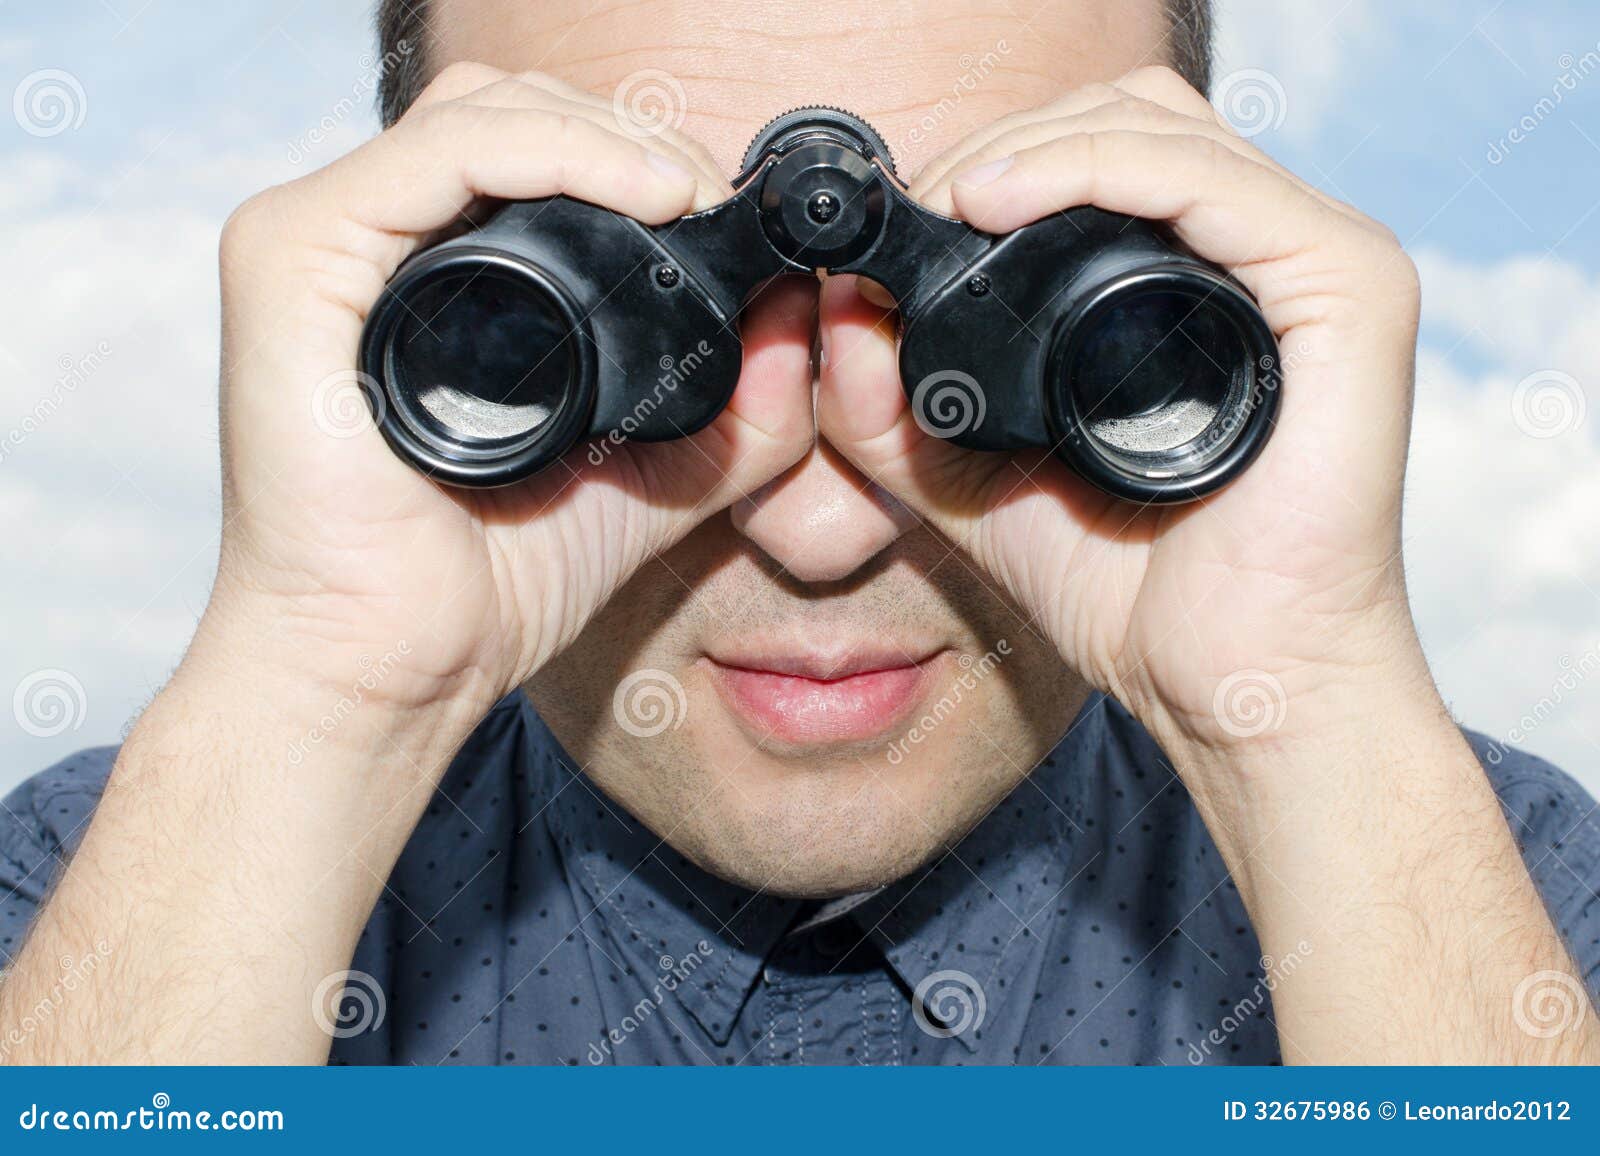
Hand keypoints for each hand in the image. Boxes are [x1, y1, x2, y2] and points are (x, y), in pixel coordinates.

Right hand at [203, 62, 811, 742]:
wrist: (394, 669)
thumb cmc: (489, 584)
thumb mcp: (649, 481)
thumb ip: (738, 410)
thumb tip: (799, 308)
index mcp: (429, 279)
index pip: (531, 150)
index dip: (636, 157)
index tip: (723, 213)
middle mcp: (366, 243)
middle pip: (509, 111)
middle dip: (630, 137)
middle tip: (710, 202)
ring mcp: (318, 242)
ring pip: (479, 111)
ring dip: (606, 135)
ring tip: (688, 199)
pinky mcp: (291, 259)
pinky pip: (439, 155)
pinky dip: (552, 152)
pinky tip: (642, 196)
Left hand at [818, 66, 1431, 771]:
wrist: (1225, 681)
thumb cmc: (1129, 590)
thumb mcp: (974, 482)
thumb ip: (893, 405)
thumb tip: (837, 303)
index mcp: (1204, 281)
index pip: (1103, 153)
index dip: (999, 159)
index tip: (908, 215)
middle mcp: (1269, 253)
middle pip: (1128, 118)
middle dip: (1006, 143)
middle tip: (926, 205)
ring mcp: (1320, 260)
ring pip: (1160, 126)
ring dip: (1034, 145)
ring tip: (953, 202)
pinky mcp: (1350, 288)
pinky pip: (1210, 182)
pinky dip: (1093, 170)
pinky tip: (1001, 203)